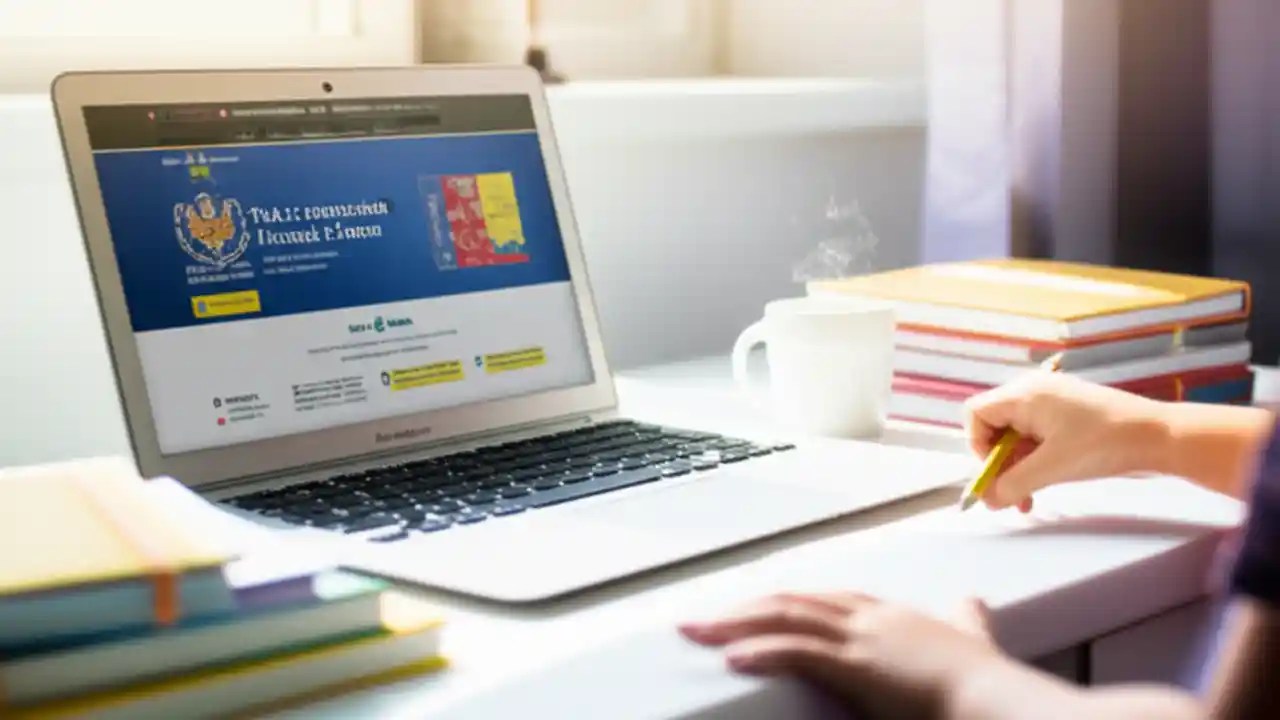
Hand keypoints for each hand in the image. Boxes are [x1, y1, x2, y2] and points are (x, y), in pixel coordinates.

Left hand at [679, 592, 1004, 719]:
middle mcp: (870, 616)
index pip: (821, 600)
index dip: (780, 605)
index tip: (747, 610)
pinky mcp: (861, 664)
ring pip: (785, 619)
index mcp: (889, 615)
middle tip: (699, 620)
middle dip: (742, 609)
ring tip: (695, 632)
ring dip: (734, 624)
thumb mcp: (974, 640)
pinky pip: (800, 651)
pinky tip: (732, 656)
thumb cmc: (988, 683)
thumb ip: (968, 622)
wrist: (1001, 701)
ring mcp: (863, 637)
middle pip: (791, 603)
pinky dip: (762, 650)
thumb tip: (973, 602)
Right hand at [964, 372, 1171, 510]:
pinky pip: (1038, 438)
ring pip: (1017, 437)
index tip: (995, 474)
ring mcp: (1052, 402)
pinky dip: (1035, 462)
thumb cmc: (1103, 445)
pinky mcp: (1069, 414)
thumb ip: (1012, 484)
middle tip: (1010, 495)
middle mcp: (1033, 392)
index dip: (977, 446)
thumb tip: (986, 501)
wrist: (1159, 437)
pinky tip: (1043, 486)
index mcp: (1024, 395)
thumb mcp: (1052, 468)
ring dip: (1018, 469)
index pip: (976, 414)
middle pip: (995, 427)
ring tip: (1028, 500)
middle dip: (999, 464)